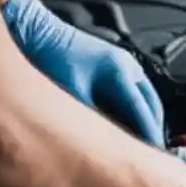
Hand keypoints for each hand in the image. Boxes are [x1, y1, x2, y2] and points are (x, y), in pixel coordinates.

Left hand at [1, 0, 164, 146]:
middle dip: (153, 128)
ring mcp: (120, 63)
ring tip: (137, 141)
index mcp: (122, 72)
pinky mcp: (109, 64)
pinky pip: (129, 92)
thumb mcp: (72, 96)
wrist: (32, 31)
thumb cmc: (49, 57)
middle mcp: (127, 66)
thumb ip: (93, 121)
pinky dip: (130, 110)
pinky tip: (119, 123)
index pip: (144, 112)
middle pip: (150, 105)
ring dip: (141, 118)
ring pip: (141, 98)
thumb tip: (105, 145)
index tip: (153, 155)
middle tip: (151, 151)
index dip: (150, 136)